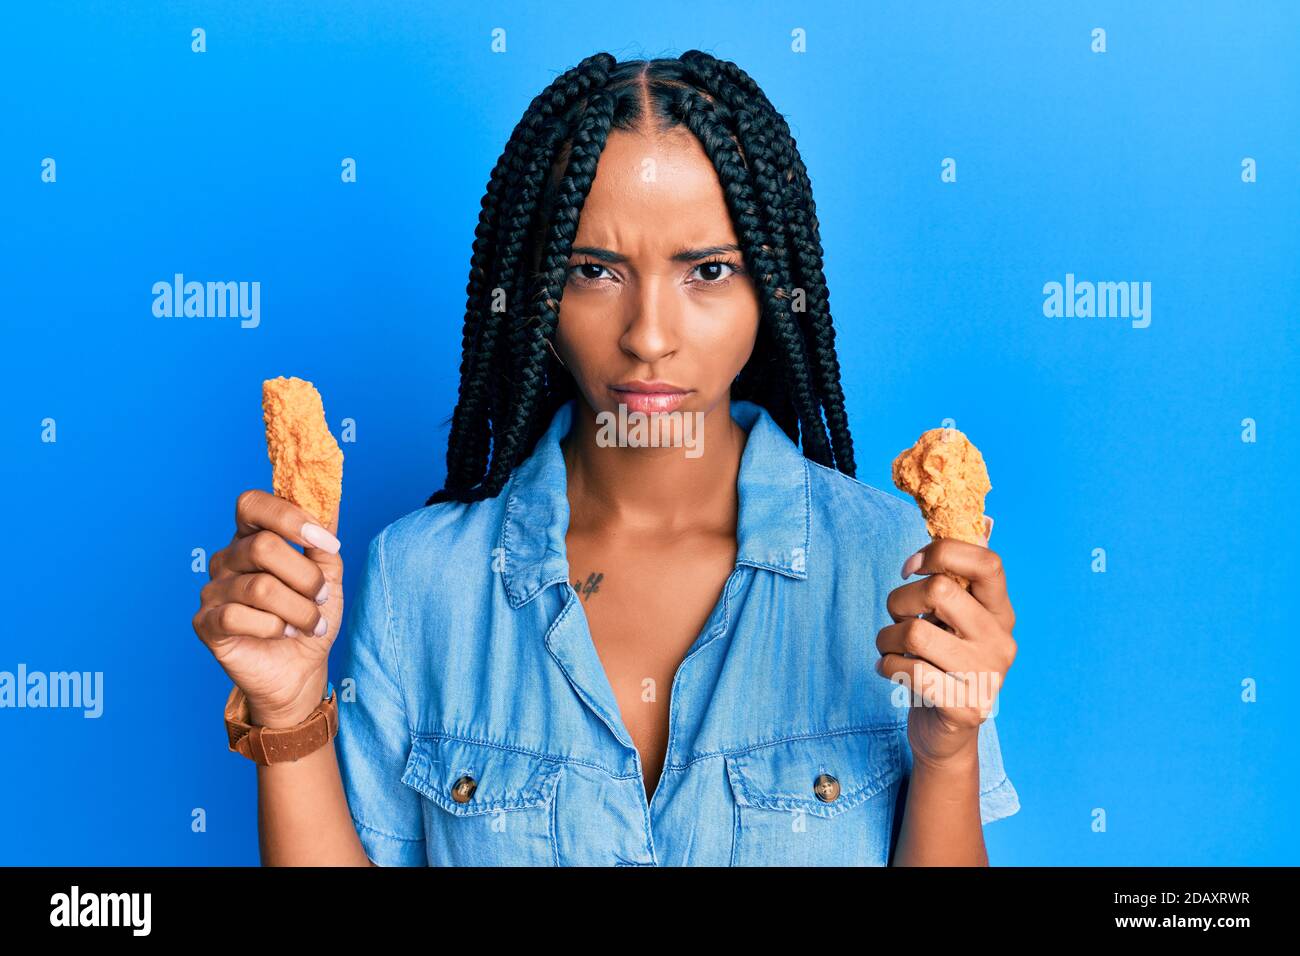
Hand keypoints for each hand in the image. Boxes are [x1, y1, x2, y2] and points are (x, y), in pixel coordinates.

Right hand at [193, 489, 343, 727]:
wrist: (302, 668)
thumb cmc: (312, 615)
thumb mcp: (328, 574)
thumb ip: (324, 540)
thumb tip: (331, 501)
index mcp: (253, 537)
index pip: (252, 503)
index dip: (289, 517)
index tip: (326, 543)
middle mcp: (227, 558)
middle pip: (263, 547)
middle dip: (306, 577)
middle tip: (322, 597)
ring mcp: (212, 590)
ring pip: (259, 587)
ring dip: (299, 609)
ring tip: (311, 623)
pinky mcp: (205, 623)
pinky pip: (237, 616)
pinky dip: (273, 628)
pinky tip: (284, 634)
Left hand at [874, 516, 1016, 766]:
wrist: (946, 734)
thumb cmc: (943, 664)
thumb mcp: (956, 618)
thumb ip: (963, 574)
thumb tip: (986, 518)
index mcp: (1001, 612)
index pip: (987, 562)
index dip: (940, 553)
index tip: (911, 568)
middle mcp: (1002, 641)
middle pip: (939, 591)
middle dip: (899, 600)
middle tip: (897, 618)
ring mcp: (987, 676)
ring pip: (915, 632)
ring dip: (886, 638)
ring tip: (890, 649)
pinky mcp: (965, 707)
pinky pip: (909, 671)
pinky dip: (887, 667)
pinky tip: (892, 672)